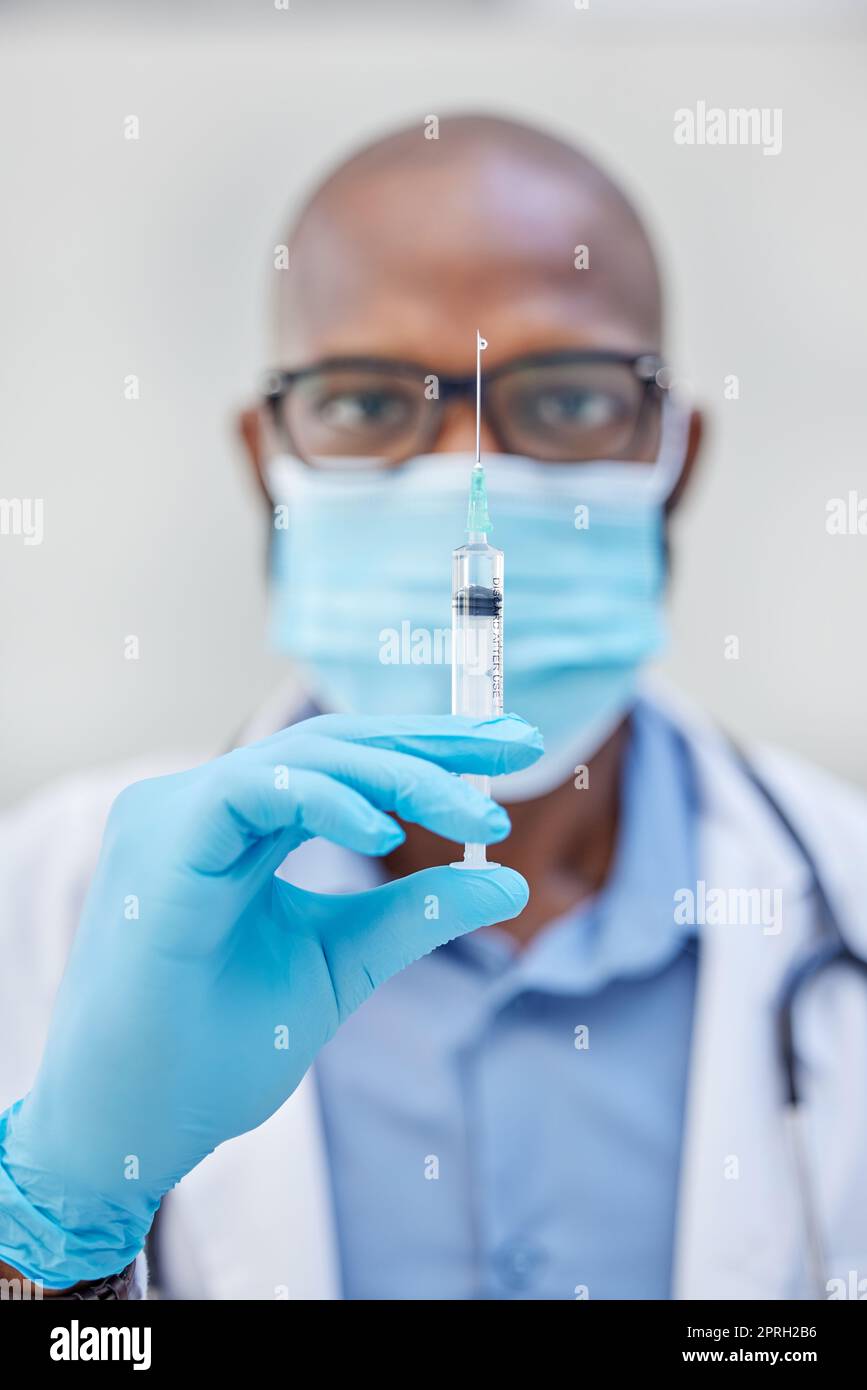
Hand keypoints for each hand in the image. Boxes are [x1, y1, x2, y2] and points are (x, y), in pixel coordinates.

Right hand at [0, 713, 541, 1285]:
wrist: (137, 1127)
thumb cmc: (219, 1050)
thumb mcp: (341, 965)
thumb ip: (414, 915)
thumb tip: (509, 880)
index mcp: (243, 828)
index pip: (347, 764)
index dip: (430, 752)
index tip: (515, 752)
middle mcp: (207, 803)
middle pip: (335, 744)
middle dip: (432, 742)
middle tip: (519, 745)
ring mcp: (178, 814)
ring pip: (306, 756)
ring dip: (401, 775)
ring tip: (478, 815)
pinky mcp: (162, 840)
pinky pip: (255, 790)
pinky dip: (325, 800)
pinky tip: (386, 830)